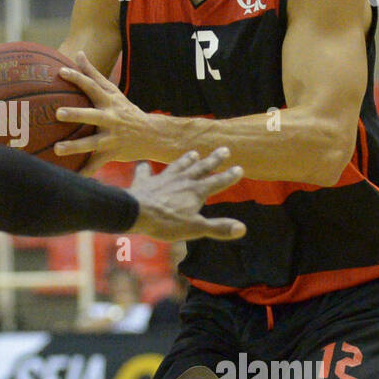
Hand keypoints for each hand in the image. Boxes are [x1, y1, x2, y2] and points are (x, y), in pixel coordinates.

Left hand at [54, 52, 154, 175]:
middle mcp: (111, 119)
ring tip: (57, 149)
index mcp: (109, 102)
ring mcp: (112, 138)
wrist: (152, 135)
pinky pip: (96, 165)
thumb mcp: (113, 91)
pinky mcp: (112, 154)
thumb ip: (93, 74)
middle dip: (76, 114)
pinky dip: (85, 172)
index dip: (78, 78)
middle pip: (92, 116)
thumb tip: (78, 53)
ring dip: (75, 147)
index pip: (92, 87)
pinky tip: (70, 178)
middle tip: (57, 113)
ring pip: (92, 143)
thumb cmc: (126, 111)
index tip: (61, 72)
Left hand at [126, 147, 246, 241]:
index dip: (229, 176)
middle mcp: (182, 180)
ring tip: (194, 152)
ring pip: (178, 166)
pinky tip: (143, 165)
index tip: (239, 168)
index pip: (217, 182)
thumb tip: (242, 228)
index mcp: (196, 191)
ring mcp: (163, 179)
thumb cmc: (167, 222)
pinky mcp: (145, 181)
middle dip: (213, 160)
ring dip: (186, 159)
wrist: (136, 213)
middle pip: (201, 168)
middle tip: (224, 149)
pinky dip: (145, 169)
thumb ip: (218, 227)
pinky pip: (145, 172)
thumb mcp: (195, 228)